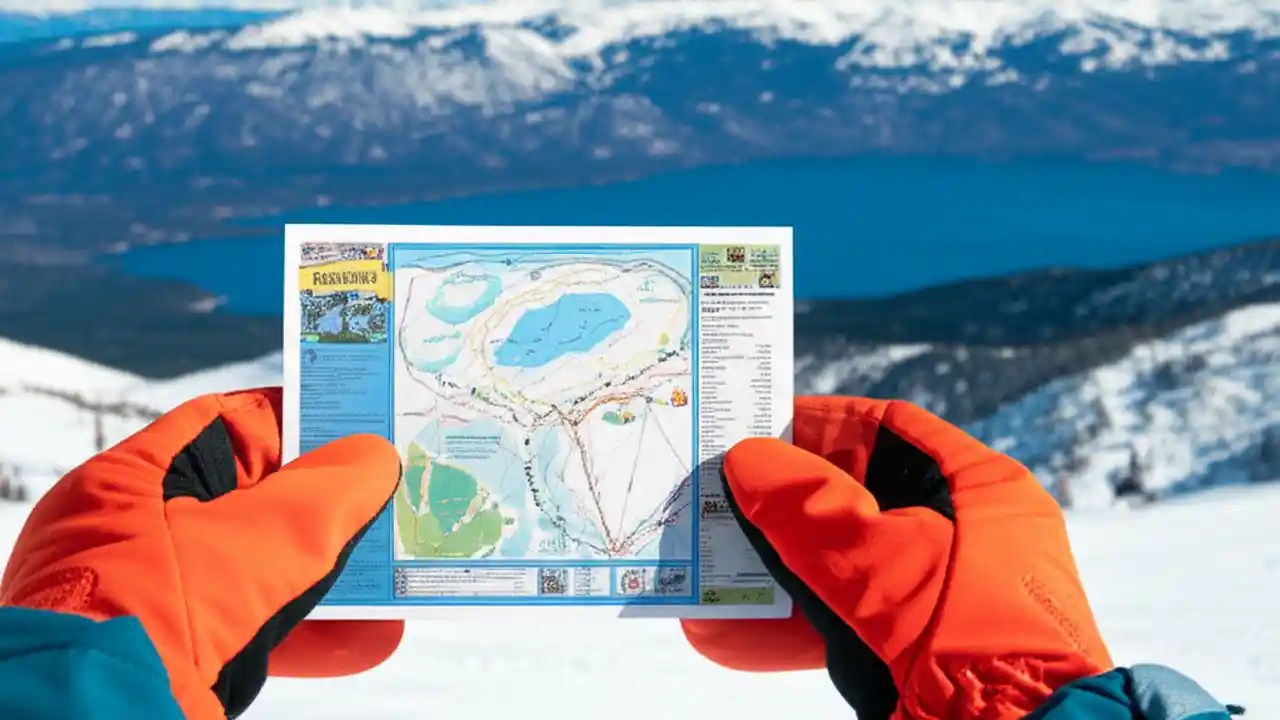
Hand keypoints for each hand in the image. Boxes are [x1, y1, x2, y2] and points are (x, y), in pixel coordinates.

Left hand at [0, 388, 404, 718]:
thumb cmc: (167, 611)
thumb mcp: (267, 540)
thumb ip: (331, 493)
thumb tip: (377, 456)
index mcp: (137, 477)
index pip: (234, 425)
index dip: (305, 423)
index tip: (365, 424)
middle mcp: (138, 530)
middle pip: (258, 502)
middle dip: (334, 511)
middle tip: (398, 502)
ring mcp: (153, 593)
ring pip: (261, 572)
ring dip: (335, 580)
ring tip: (397, 581)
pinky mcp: (172, 650)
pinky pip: (250, 629)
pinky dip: (310, 634)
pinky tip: (370, 640)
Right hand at [682, 397, 1112, 718]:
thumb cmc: (962, 638)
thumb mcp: (877, 564)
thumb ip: (806, 508)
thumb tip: (746, 460)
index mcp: (981, 490)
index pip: (890, 428)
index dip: (822, 421)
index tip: (760, 424)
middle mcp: (968, 532)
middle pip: (863, 491)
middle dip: (790, 494)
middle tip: (727, 489)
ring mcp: (946, 589)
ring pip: (850, 554)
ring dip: (785, 556)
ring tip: (721, 553)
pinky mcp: (924, 641)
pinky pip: (852, 610)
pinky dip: (801, 612)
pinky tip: (743, 622)